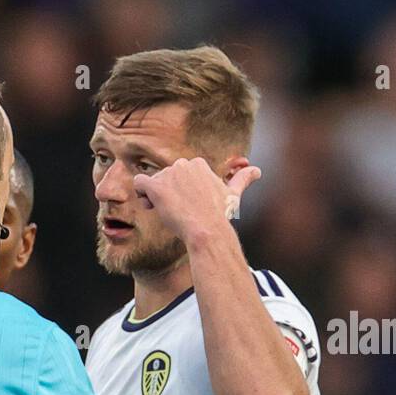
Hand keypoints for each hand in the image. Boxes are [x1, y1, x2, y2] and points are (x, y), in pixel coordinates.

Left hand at [132, 157, 261, 242]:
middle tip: (176, 210)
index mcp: (197, 164)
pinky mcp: (156, 186)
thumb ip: (242, 179)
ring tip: (166, 211)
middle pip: (164, 177)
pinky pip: (138, 182)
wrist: (207, 230)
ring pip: (151, 182)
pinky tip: (151, 205)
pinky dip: (140, 193)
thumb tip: (257, 170)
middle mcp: (182, 164)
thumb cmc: (219, 215)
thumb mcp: (232, 195)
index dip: (178, 189)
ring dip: (154, 197)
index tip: (185, 203)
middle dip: (166, 193)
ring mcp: (169, 174)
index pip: (178, 174)